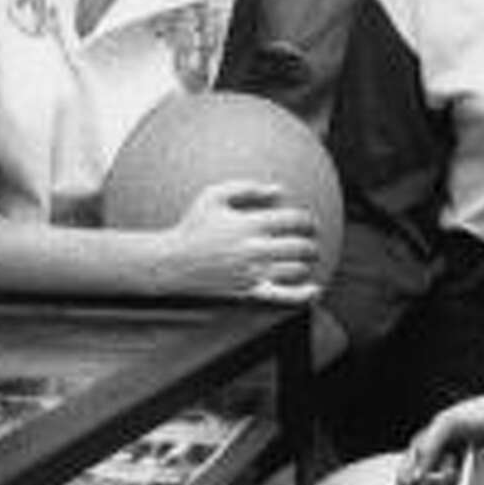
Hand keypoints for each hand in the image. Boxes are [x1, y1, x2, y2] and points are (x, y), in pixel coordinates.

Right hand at [160, 181, 320, 303]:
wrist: (168, 262)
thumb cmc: (193, 226)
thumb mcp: (213, 196)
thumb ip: (247, 188)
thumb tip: (279, 190)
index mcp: (250, 224)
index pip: (295, 220)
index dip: (308, 220)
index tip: (307, 223)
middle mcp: (254, 249)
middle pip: (301, 246)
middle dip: (311, 242)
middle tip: (308, 241)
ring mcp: (252, 273)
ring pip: (297, 269)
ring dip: (306, 262)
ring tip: (303, 259)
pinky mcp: (248, 293)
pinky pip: (285, 297)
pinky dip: (304, 294)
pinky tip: (315, 288)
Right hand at [400, 393, 483, 484]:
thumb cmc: (480, 414)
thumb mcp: (449, 422)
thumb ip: (428, 446)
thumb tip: (415, 481)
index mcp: (425, 455)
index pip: (404, 482)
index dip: (411, 482)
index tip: (428, 471)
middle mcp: (437, 472)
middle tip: (453, 468)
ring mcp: (457, 483)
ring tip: (467, 473)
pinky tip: (480, 480)